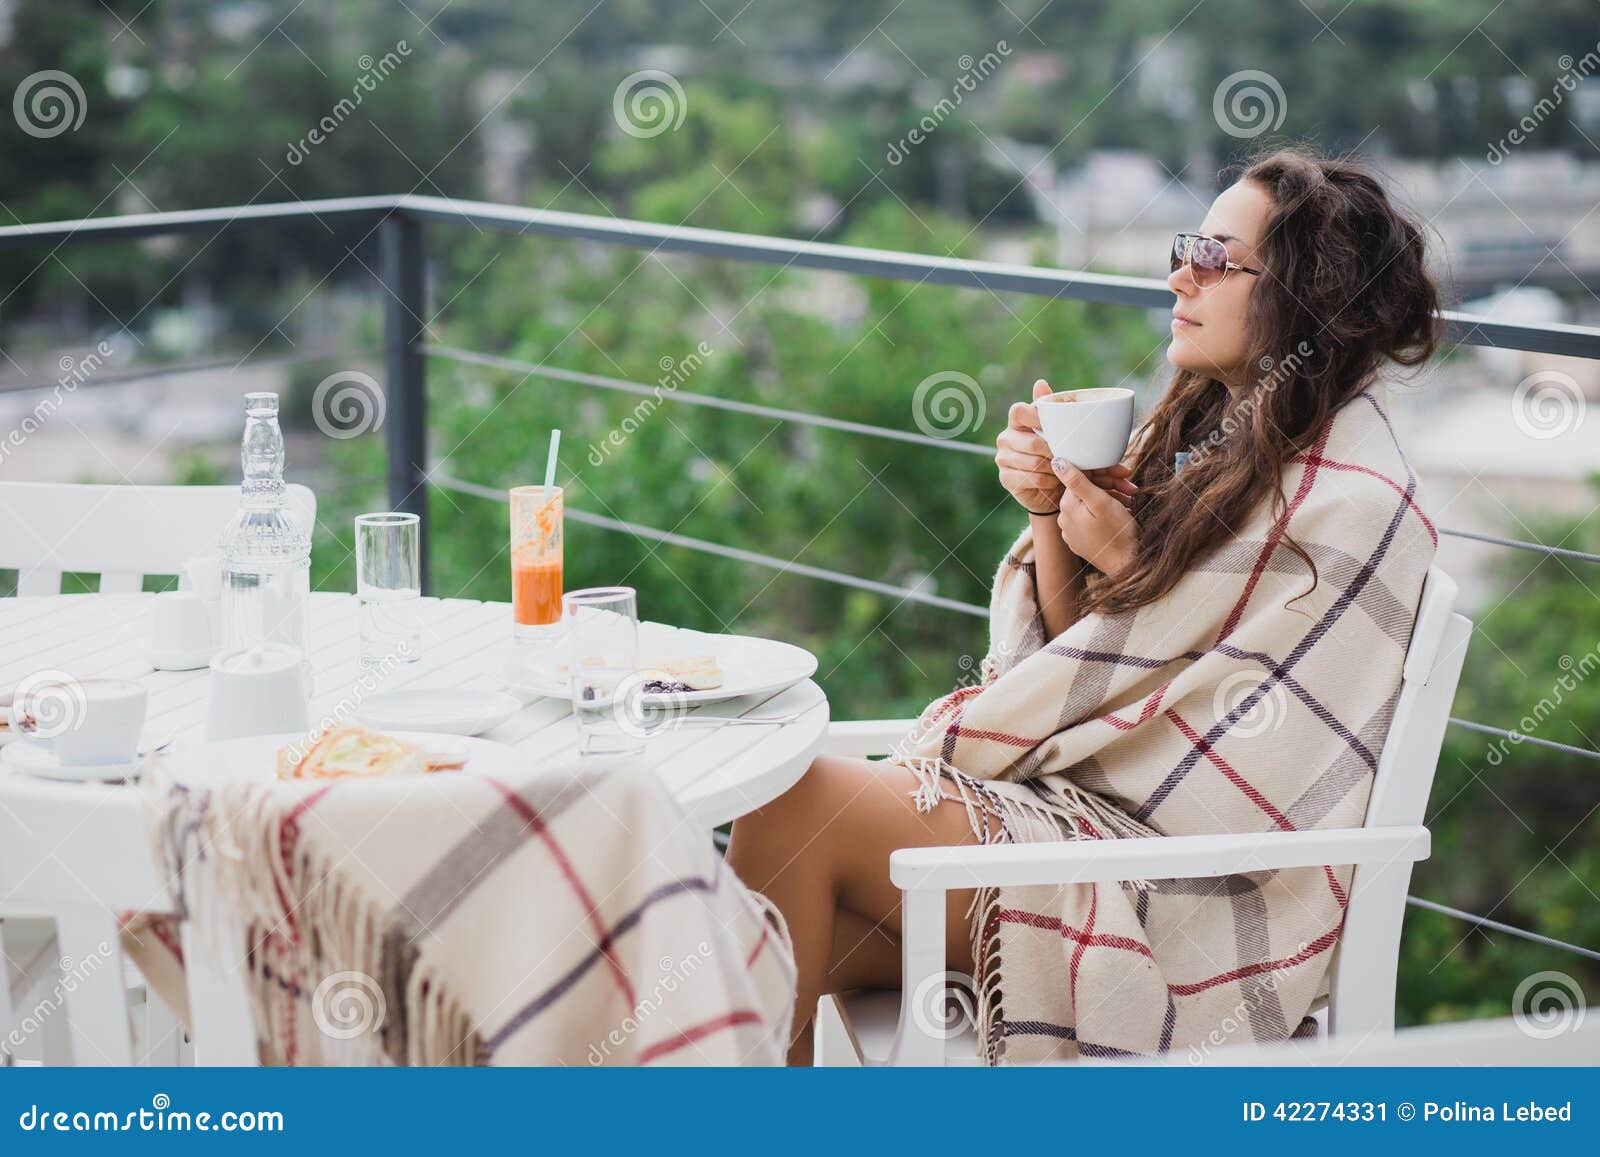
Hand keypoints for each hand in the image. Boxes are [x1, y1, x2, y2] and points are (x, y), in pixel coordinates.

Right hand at [995, 379, 1064, 514]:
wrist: (1051, 486)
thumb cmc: (1056, 453)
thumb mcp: (1056, 430)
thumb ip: (1049, 408)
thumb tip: (1040, 382)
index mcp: (1016, 422)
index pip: (1018, 411)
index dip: (1035, 417)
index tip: (1053, 427)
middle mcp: (1005, 438)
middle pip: (1031, 443)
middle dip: (1053, 451)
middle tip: (1068, 456)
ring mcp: (1002, 459)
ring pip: (1033, 463)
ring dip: (1053, 468)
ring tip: (1062, 469)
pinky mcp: (1005, 478)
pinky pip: (1031, 478)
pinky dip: (1047, 481)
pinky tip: (1053, 480)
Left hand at [1051, 458, 1137, 576]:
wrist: (1127, 565)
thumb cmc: (1117, 533)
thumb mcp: (1100, 502)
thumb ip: (1077, 480)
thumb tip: (1056, 461)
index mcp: (1067, 506)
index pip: (1081, 477)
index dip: (1104, 472)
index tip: (1124, 473)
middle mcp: (1064, 519)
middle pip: (1087, 490)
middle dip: (1111, 485)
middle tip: (1132, 488)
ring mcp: (1072, 532)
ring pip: (1091, 504)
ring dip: (1112, 497)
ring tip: (1131, 500)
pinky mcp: (1082, 541)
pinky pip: (1092, 519)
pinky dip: (1107, 511)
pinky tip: (1123, 510)